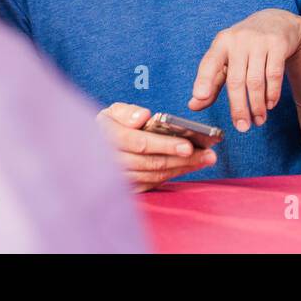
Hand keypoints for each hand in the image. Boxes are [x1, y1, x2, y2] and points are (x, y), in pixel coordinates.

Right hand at [96, 102, 216, 192]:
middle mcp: (111, 162)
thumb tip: (144, 117)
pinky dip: (172, 176)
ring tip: (206, 159)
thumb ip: (126, 112)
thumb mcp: (112, 112)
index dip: (165, 145)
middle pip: (151, 162)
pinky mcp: (126, 188)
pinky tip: (189, 167)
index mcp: (107, 137)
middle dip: (182, 159)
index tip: (188, 146)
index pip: (140, 143)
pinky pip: (152, 184)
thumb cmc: (108, 126)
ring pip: (154, 175)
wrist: (91, 149)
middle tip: (209, 155)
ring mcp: (118, 178)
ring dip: (182, 168)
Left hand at [189, 9, 300, 131]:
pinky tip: (270, 105)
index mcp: (221, 42)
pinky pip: (274, 74)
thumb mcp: (226, 58)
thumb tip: (193, 105)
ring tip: (258, 121)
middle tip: (242, 127)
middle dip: (239, 107)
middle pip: (236, 80)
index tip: (199, 98)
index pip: (209, 63)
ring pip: (256, 81)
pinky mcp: (278, 44)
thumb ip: (210, 82)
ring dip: (257, 105)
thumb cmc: (245, 46)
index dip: (203, 80)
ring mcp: (259, 41)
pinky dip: (272, 93)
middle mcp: (239, 39)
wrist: (277, 21)